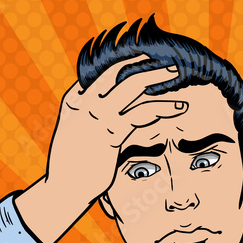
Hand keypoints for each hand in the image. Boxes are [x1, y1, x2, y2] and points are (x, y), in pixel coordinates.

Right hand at [16, 55, 184, 242]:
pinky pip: (140, 113)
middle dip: (145, 62)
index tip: (146, 55)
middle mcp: (84, 102)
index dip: (126, 59)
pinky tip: (176, 109)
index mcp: (74, 97)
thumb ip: (91, 110)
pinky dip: (161, 108)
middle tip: (167, 58)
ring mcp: (97, 116)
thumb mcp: (76, 128)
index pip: (103, 70)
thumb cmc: (73, 161)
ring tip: (177, 74)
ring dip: (157, 78)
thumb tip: (113, 101)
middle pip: (119, 72)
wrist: (65, 187)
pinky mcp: (111, 133)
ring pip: (133, 87)